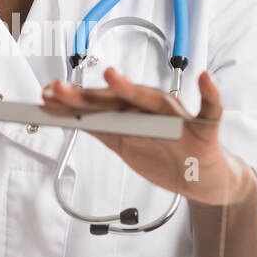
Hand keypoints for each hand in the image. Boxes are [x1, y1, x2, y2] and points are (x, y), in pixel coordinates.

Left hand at [40, 66, 256, 206]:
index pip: (100, 102)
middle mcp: (154, 107)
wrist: (202, 179)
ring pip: (154, 100)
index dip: (73, 99)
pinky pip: (210, 109)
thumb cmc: (165, 157)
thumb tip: (66, 115)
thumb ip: (101, 128)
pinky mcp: (204, 128)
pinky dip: (210, 93)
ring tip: (111, 77)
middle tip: (58, 90)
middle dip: (87, 95)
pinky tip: (205, 80)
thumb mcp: (126, 145)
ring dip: (131, 88)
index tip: (46, 95)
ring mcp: (178, 116)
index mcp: (134, 111)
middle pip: (118, 99)